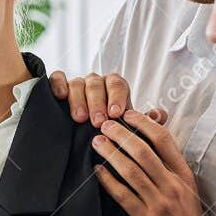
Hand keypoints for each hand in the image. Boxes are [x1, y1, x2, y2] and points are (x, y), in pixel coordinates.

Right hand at [48, 70, 167, 127]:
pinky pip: (57, 78)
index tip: (116, 114)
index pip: (117, 84)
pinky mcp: (58, 86)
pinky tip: (60, 97)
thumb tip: (158, 115)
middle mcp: (96, 83)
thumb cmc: (110, 131)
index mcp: (114, 87)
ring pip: (77, 83)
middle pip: (96, 84)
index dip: (117, 97)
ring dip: (78, 100)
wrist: (85, 137)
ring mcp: (77, 84)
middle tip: (98, 122)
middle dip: (98, 103)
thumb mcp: (128, 128)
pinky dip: (58, 84)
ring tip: (80, 119)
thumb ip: (144, 122)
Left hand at [90, 110, 214, 215]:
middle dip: (121, 134)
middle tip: (105, 125)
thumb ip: (170, 166)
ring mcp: (158, 202)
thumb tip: (149, 141)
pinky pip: (122, 194)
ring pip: (131, 170)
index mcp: (183, 174)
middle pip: (143, 151)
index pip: (164, 140)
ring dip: (111, 153)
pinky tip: (97, 170)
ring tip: (97, 142)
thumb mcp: (187, 188)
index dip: (144, 124)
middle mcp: (172, 185)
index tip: (128, 115)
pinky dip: (108, 180)